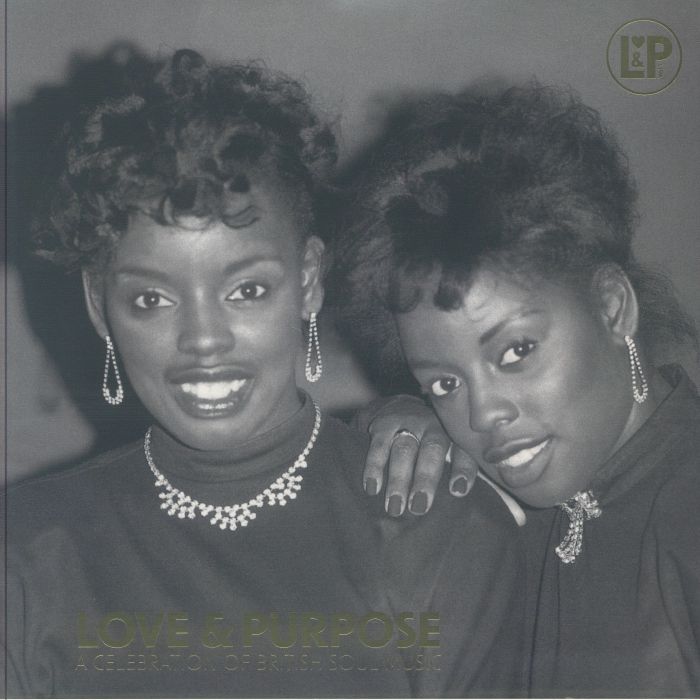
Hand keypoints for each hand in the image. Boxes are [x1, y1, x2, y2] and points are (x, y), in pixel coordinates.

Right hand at [358, 395, 477, 515]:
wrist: (396, 405)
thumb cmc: (428, 439)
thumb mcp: (446, 447)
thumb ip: (456, 468)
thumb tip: (459, 501)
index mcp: (453, 433)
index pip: (462, 451)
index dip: (462, 469)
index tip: (458, 491)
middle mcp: (432, 425)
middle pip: (432, 449)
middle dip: (426, 478)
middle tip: (419, 506)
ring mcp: (407, 422)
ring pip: (404, 450)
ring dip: (399, 479)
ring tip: (395, 507)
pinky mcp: (383, 424)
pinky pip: (379, 446)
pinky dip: (375, 467)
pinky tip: (372, 487)